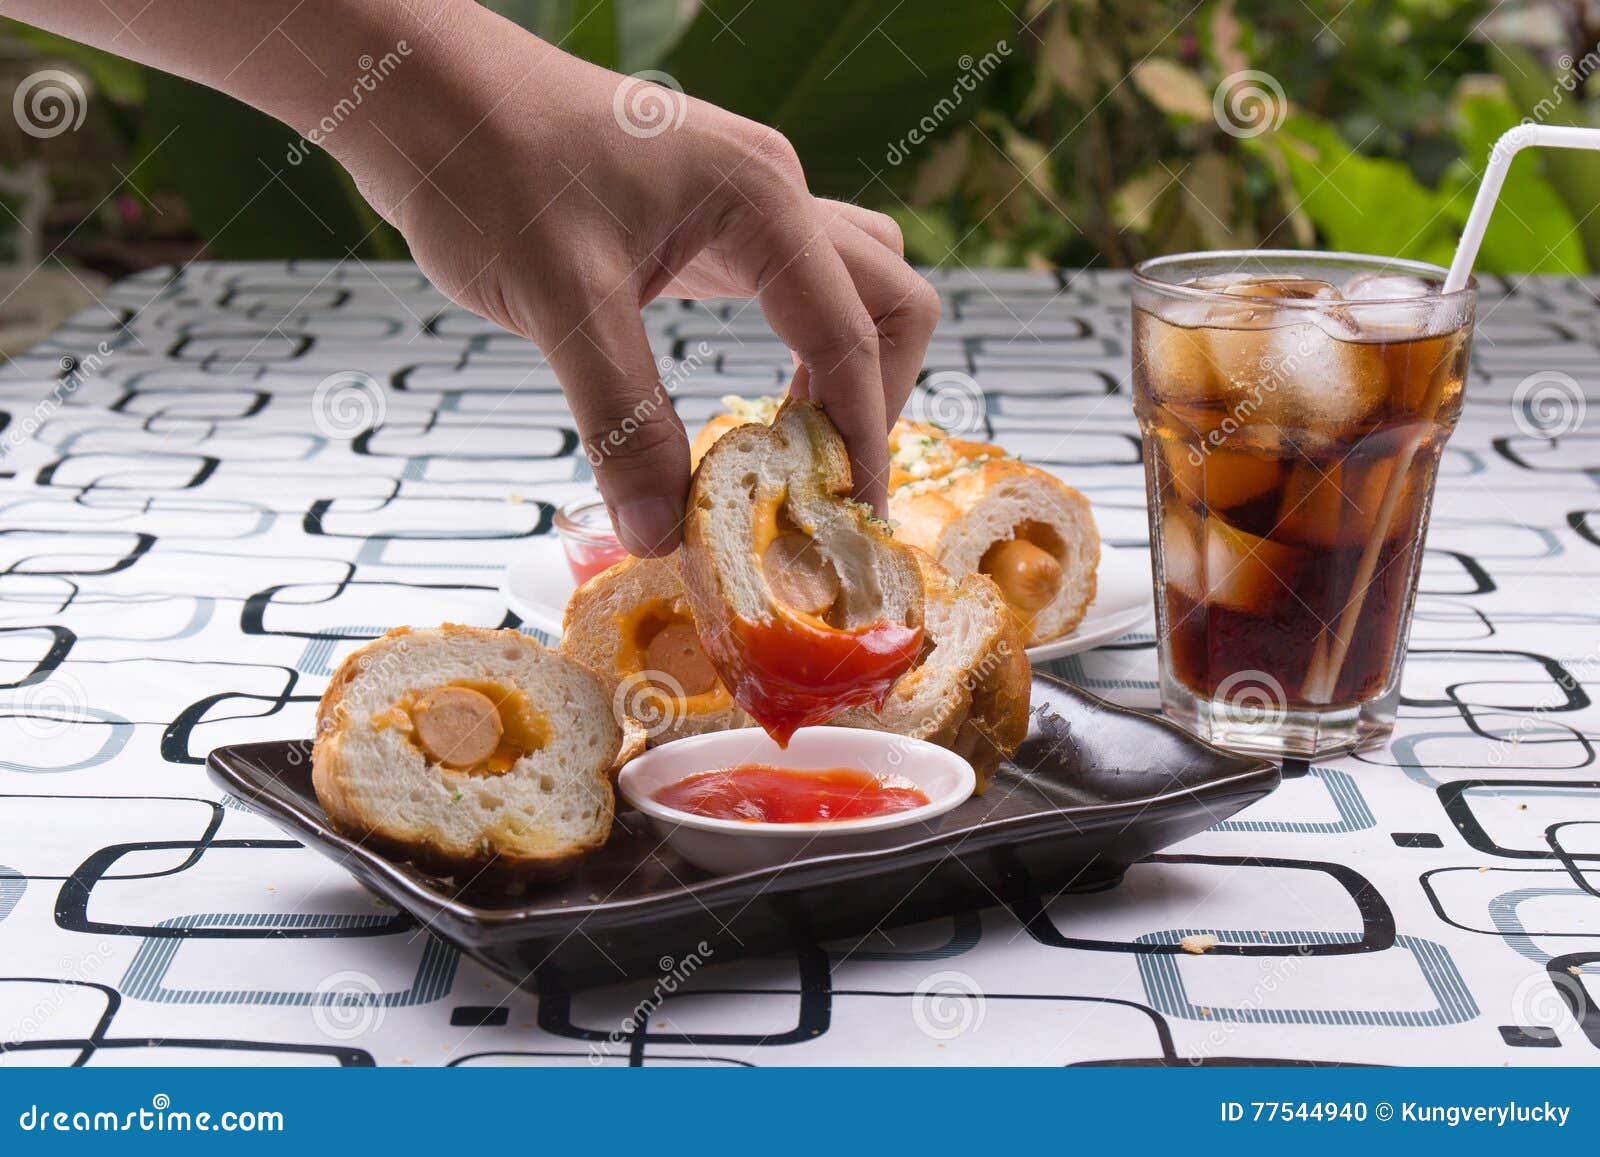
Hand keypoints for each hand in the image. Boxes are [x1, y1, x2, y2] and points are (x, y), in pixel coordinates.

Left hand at [332, 4, 939, 554]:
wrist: (423, 93)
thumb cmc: (486, 167)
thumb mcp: (559, 303)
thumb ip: (622, 420)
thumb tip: (662, 533)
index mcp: (761, 198)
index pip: (851, 335)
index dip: (860, 437)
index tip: (855, 520)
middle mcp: (773, 192)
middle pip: (888, 300)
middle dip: (875, 397)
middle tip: (829, 484)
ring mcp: (744, 203)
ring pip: (852, 288)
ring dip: (848, 370)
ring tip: (801, 452)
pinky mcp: (707, 223)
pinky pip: (793, 290)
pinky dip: (801, 351)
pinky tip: (760, 404)